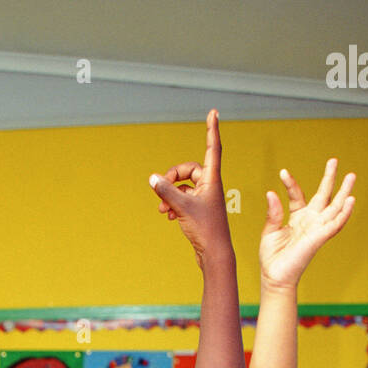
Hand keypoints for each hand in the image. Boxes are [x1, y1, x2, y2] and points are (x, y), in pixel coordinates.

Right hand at [148, 109, 231, 267]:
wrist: (214, 255)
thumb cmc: (205, 230)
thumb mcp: (181, 208)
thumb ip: (166, 191)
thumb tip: (153, 178)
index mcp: (212, 180)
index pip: (212, 148)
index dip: (212, 130)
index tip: (213, 113)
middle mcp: (210, 186)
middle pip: (189, 170)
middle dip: (172, 178)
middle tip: (162, 188)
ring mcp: (205, 198)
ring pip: (184, 187)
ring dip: (170, 194)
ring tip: (162, 209)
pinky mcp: (200, 210)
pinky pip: (184, 199)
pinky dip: (174, 204)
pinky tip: (167, 216)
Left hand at [258, 159, 355, 291]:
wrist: (274, 276)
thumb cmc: (272, 258)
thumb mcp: (270, 231)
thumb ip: (274, 213)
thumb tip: (272, 193)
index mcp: (297, 218)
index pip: (297, 195)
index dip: (291, 184)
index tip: (283, 172)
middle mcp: (309, 222)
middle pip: (324, 196)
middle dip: (330, 179)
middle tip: (335, 160)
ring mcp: (316, 229)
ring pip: (335, 207)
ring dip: (344, 192)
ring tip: (351, 175)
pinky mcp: (320, 238)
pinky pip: (335, 224)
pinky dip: (344, 213)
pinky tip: (351, 200)